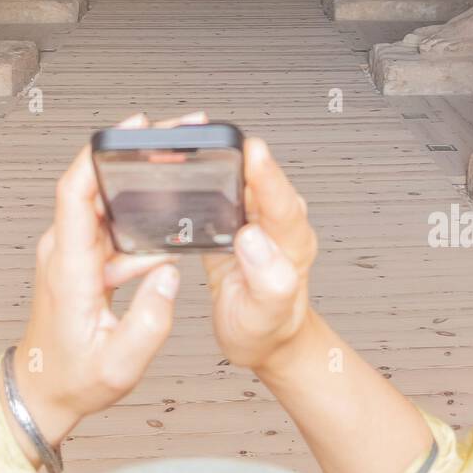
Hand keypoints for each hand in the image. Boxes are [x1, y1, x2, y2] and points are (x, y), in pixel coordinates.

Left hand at [10, 123, 178, 461]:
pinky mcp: (82, 260)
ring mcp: (72, 253)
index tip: (133, 130)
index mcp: (69, 267)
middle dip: (135, 156)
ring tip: (182, 170)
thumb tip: (170, 275)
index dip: (100, 152)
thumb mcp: (120, 363)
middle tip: (179, 139)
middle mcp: (65, 250)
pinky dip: (138, 218)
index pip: (75, 190)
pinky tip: (169, 223)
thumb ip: (149, 321)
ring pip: (106, 202)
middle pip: (95, 183)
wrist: (44, 392)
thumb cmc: (74, 378)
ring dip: (140, 186)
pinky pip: (110, 226)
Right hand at [205, 138, 316, 371]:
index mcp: (291, 242)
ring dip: (214, 159)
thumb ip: (269, 280)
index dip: (266, 174)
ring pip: (236, 177)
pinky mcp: (232, 219)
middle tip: (204, 135)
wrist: (261, 337)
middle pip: (257, 176)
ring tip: (185, 144)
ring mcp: (253, 217)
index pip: (281, 201)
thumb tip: (254, 239)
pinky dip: (201, 178)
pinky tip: (181, 173)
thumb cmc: (266, 329)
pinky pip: (219, 190)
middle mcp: (275, 222)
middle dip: (234, 151)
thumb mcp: (267, 315)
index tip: (252, 151)